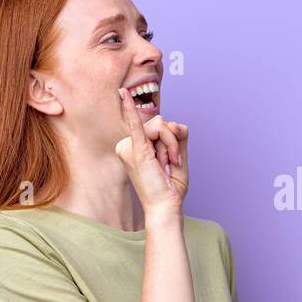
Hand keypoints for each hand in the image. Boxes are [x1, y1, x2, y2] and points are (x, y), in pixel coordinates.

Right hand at [114, 88, 189, 214]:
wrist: (166, 206)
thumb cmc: (169, 187)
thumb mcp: (178, 156)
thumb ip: (178, 136)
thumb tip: (175, 123)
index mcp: (136, 146)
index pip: (159, 127)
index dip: (172, 140)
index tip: (172, 162)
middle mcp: (129, 145)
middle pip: (160, 123)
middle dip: (173, 142)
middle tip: (171, 165)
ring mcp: (130, 147)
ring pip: (160, 125)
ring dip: (172, 145)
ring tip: (167, 165)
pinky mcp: (136, 150)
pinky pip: (134, 124)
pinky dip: (130, 109)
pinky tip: (124, 95)